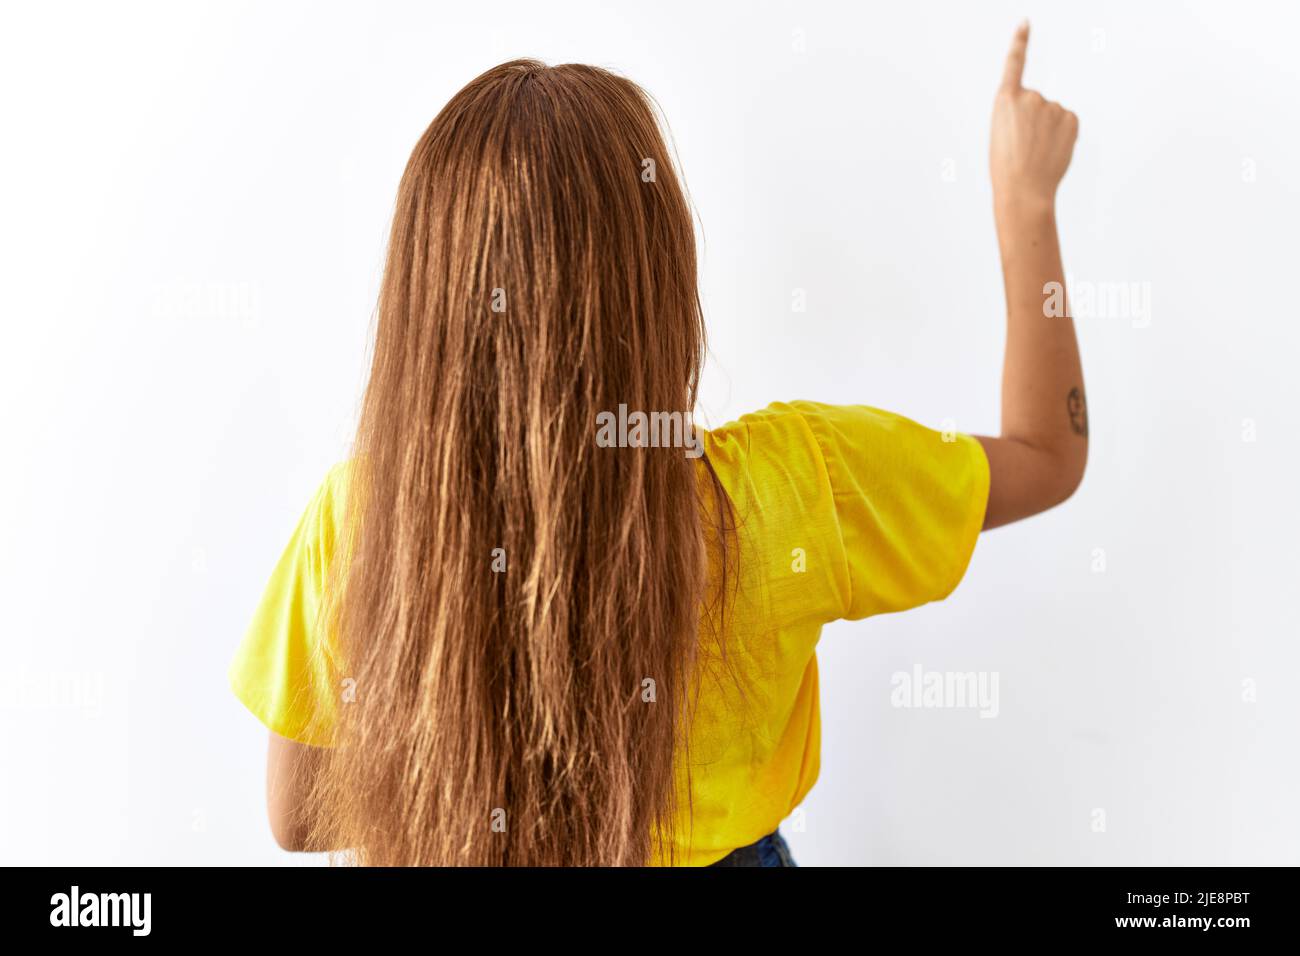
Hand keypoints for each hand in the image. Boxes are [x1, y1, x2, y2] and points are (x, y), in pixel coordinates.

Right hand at [990, 22, 1077, 214]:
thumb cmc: (1007, 168)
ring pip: (1052, 115)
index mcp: (1005, 100)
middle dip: (1033, 123)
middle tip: (1024, 148)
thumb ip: (1021, 115)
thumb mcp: (1003, 135)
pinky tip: (1052, 151)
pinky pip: (1067, 122)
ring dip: (1047, 132)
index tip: (1025, 23)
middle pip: (1035, 103)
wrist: (1024, 190)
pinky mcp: (1070, 117)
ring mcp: (1052, 105)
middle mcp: (1030, 96)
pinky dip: (1062, 136)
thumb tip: (1050, 113)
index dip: (1020, 42)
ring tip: (1036, 153)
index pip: (1014, 63)